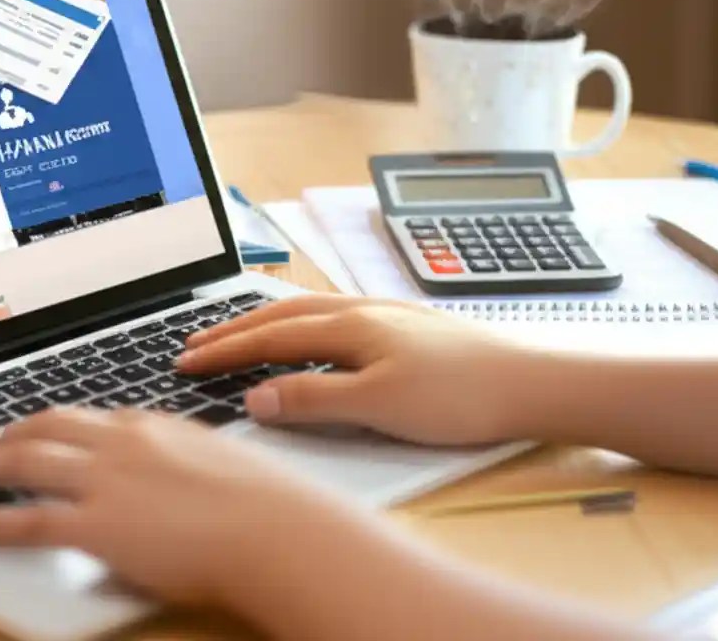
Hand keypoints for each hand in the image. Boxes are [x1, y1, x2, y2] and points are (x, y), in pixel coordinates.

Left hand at [0, 408, 356, 605]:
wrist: (278, 530)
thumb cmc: (267, 507)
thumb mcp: (219, 468)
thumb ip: (181, 469)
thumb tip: (169, 487)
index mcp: (151, 425)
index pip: (86, 419)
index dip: (49, 426)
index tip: (32, 431)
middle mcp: (120, 442)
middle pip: (45, 428)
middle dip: (5, 435)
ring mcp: (104, 480)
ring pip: (24, 463)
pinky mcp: (95, 524)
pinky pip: (25, 520)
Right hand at [178, 295, 541, 445]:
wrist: (532, 383)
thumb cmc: (462, 396)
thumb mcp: (380, 406)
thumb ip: (314, 400)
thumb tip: (255, 398)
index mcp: (350, 327)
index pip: (269, 338)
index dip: (224, 351)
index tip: (184, 362)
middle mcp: (362, 311)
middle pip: (282, 315)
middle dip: (233, 329)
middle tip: (192, 343)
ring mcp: (385, 315)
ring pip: (308, 311)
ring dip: (265, 322)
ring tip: (237, 332)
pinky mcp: (406, 326)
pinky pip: (334, 315)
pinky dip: (300, 323)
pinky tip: (310, 333)